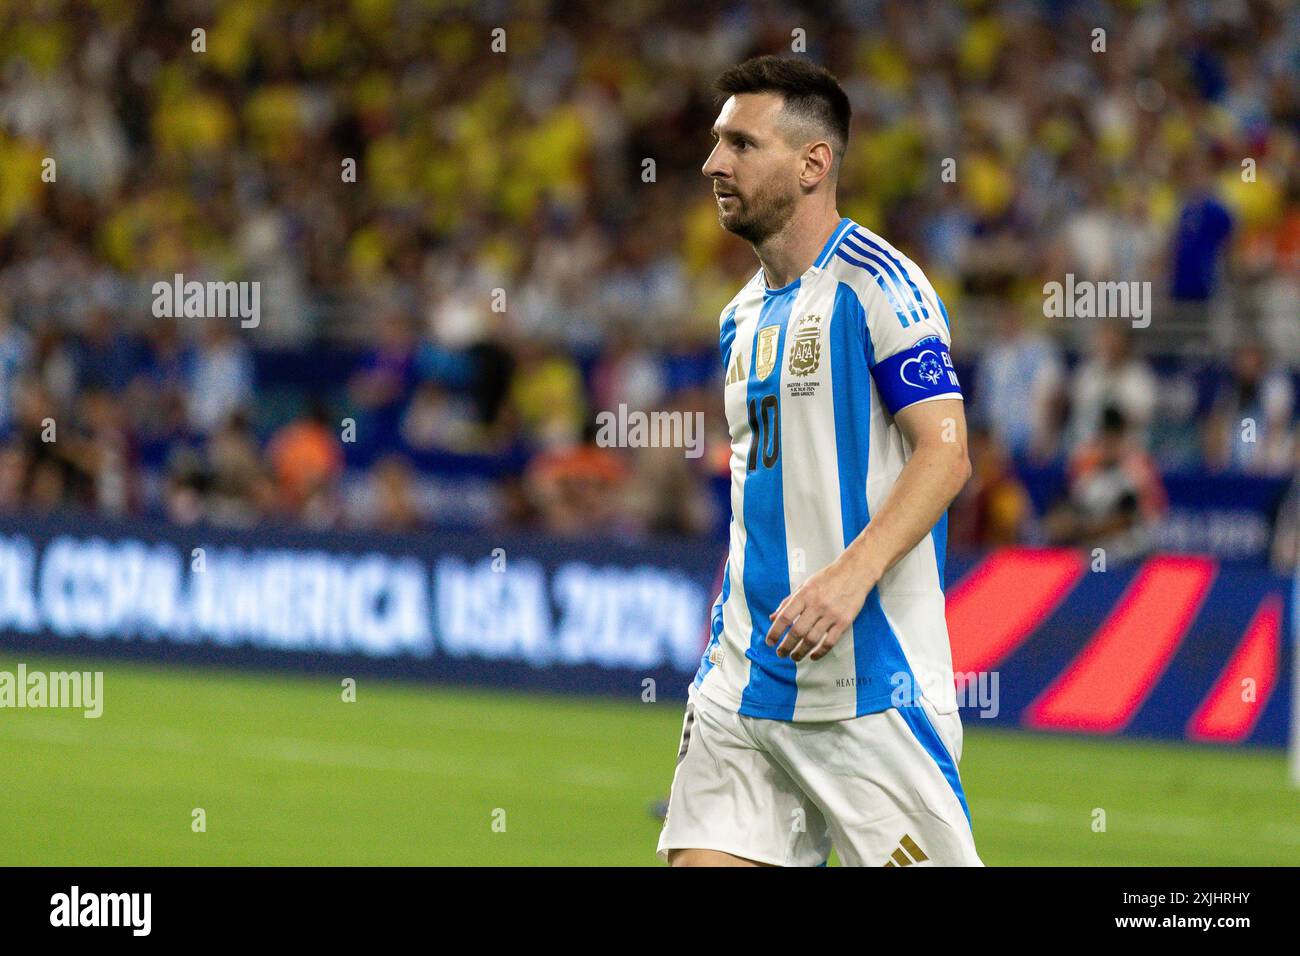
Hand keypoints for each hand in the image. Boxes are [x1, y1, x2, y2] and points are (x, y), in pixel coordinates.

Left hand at [764, 556, 878, 661]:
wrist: (856, 571)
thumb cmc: (829, 577)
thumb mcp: (805, 585)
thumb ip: (789, 602)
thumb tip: (773, 617)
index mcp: (804, 595)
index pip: (785, 617)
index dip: (775, 632)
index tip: (770, 642)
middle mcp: (816, 605)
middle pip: (797, 632)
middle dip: (786, 646)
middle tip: (781, 653)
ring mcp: (831, 614)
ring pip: (812, 639)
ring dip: (800, 652)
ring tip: (795, 657)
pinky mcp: (844, 621)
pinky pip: (830, 642)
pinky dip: (820, 652)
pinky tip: (813, 656)